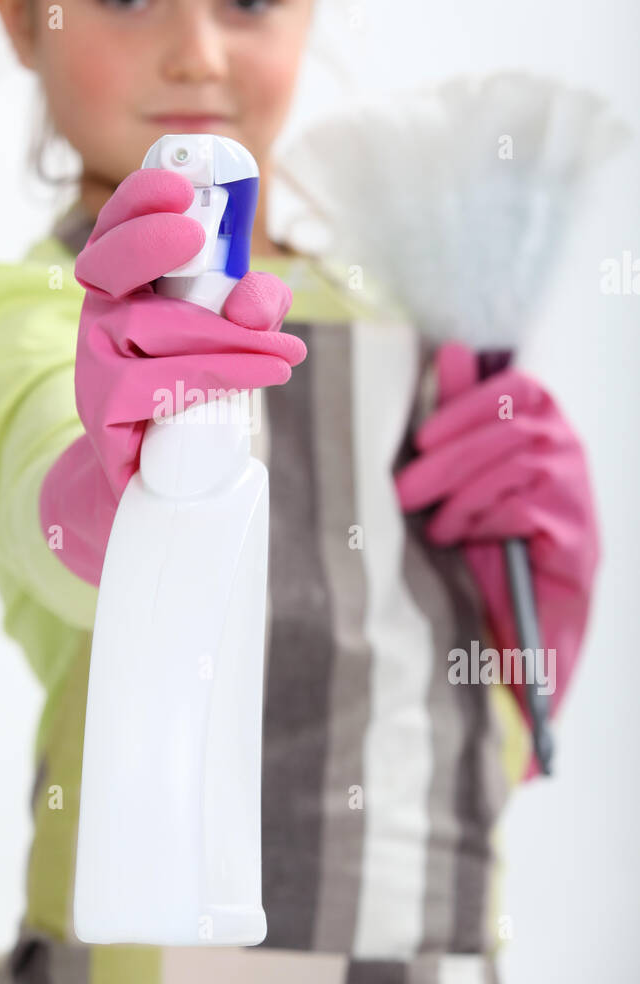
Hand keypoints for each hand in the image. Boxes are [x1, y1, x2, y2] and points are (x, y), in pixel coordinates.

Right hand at [40, 168, 305, 585]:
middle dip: (149, 240)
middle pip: (106, 263)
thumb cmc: (194, 386)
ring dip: (226, 333)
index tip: (178, 186)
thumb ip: (255, 305)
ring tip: (284, 350)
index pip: (116, 228)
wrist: (153, 476)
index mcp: (124, 284)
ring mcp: (94, 364)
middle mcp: (99, 315)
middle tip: (198, 235)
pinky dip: (221, 373)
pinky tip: (268, 371)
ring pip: (151, 329)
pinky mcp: (105, 411)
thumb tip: (256, 306)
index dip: (138, 200)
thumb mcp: (235, 334)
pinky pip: (157, 382)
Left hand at [394, 342, 599, 774]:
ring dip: (463, 494)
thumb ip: (460, 418)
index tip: (422, 435)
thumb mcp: (462, 479)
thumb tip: (454, 350)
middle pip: (513, 429)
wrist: (516, 633)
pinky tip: (460, 541)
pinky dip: (485, 520)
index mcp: (544, 432)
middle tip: (403, 492)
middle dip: (449, 458)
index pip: (523, 388)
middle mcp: (571, 457)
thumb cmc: (484, 548)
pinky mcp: (580, 541)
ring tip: (435, 526)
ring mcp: (579, 499)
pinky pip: (529, 507)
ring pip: (518, 465)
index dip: (470, 402)